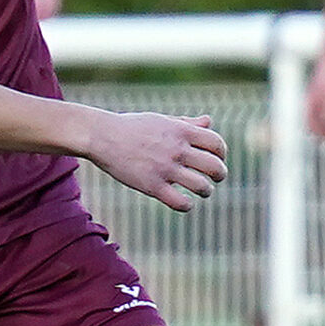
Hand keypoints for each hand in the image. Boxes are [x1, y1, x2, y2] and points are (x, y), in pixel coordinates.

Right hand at [86, 111, 227, 212]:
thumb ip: (187, 122)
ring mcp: (165, 168)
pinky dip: (187, 205)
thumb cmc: (132, 127)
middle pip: (214, 166)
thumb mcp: (161, 120)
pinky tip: (185, 202)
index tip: (217, 159)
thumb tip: (208, 121)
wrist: (102, 136)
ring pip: (201, 186)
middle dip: (220, 174)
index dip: (222, 153)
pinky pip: (180, 202)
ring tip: (203, 191)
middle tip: (216, 178)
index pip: (217, 144)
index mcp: (181, 131)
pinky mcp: (151, 185)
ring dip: (206, 191)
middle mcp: (177, 149)